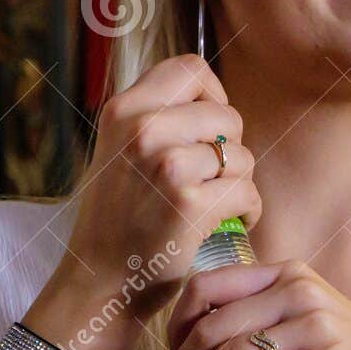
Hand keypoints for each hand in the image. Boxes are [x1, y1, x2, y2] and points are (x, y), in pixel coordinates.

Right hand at [59, 54, 261, 321]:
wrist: (101, 280)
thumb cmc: (119, 219)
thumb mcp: (120, 151)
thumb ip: (155, 118)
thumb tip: (211, 99)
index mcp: (123, 109)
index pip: (191, 69)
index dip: (213, 96)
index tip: (209, 129)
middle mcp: (142, 129)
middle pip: (226, 115)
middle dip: (231, 148)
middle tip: (213, 178)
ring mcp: (167, 165)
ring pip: (240, 156)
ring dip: (240, 182)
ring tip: (217, 203)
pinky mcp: (190, 204)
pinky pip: (247, 192)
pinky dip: (249, 211)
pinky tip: (232, 223)